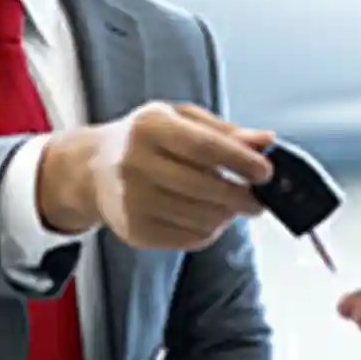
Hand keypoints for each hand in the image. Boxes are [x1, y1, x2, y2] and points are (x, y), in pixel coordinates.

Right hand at [38, 102, 274, 249]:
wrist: (93, 169)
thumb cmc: (147, 139)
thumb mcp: (182, 121)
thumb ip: (226, 131)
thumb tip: (268, 140)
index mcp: (150, 126)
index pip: (204, 146)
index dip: (240, 161)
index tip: (266, 172)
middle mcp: (135, 162)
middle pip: (204, 187)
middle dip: (242, 197)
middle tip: (259, 200)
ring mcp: (132, 200)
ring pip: (200, 217)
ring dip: (227, 216)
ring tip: (231, 206)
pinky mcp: (134, 230)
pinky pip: (188, 238)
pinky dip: (209, 232)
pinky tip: (210, 218)